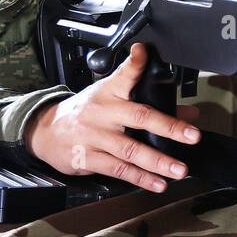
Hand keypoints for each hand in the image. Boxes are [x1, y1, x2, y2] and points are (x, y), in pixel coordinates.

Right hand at [24, 43, 201, 192]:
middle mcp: (103, 112)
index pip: (123, 74)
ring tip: (179, 170)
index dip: (134, 63)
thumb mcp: (111, 99)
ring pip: (131, 150)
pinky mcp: (88, 158)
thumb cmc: (86, 112)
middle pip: (139, 117)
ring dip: (158, 162)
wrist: (45, 131)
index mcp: (109, 93)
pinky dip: (140, 178)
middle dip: (168, 127)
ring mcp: (94, 136)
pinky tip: (157, 184)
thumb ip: (151, 103)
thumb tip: (190, 114)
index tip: (143, 52)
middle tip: (192, 136)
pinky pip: (118, 169)